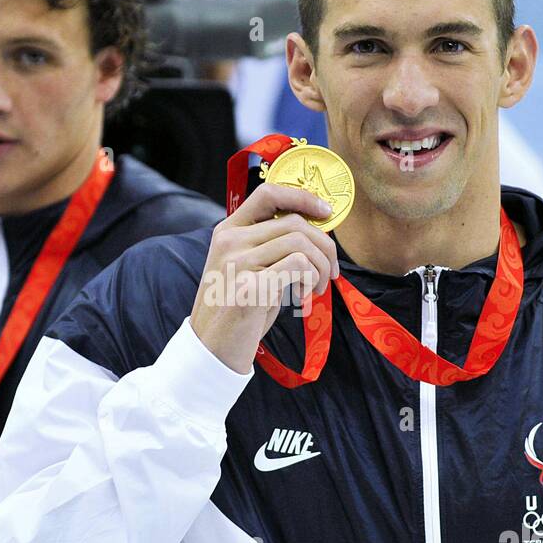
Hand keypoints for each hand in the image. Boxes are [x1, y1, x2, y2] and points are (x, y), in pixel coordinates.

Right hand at [190, 183, 339, 373]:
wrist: (213, 349)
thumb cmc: (238, 310)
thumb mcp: (248, 269)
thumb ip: (271, 246)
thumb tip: (316, 234)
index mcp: (228, 231)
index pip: (268, 193)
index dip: (303, 197)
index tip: (326, 212)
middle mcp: (230, 241)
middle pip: (294, 222)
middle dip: (324, 246)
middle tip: (329, 272)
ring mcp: (237, 263)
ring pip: (300, 243)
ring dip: (320, 266)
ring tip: (314, 288)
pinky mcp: (249, 287)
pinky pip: (298, 266)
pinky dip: (311, 279)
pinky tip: (303, 296)